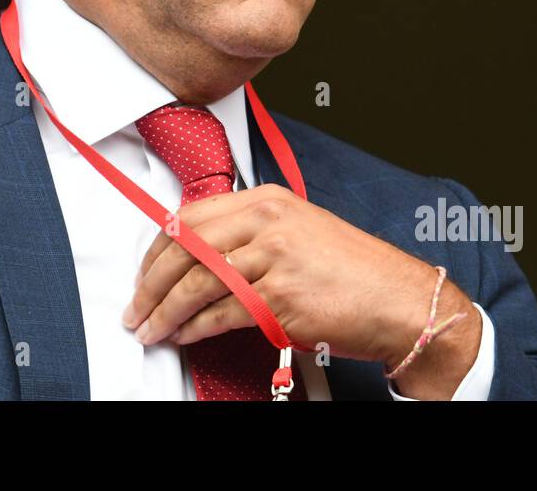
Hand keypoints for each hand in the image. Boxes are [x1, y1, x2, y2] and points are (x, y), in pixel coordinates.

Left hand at [121, 182, 481, 397]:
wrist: (400, 300)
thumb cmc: (352, 273)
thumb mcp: (297, 234)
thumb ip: (249, 236)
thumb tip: (197, 259)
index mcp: (267, 200)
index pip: (191, 217)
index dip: (158, 248)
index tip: (144, 272)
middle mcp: (268, 220)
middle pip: (186, 247)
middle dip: (151, 282)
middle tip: (136, 308)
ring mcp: (274, 256)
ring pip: (198, 282)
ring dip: (166, 311)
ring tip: (151, 329)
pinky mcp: (280, 295)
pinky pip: (221, 313)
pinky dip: (195, 328)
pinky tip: (184, 336)